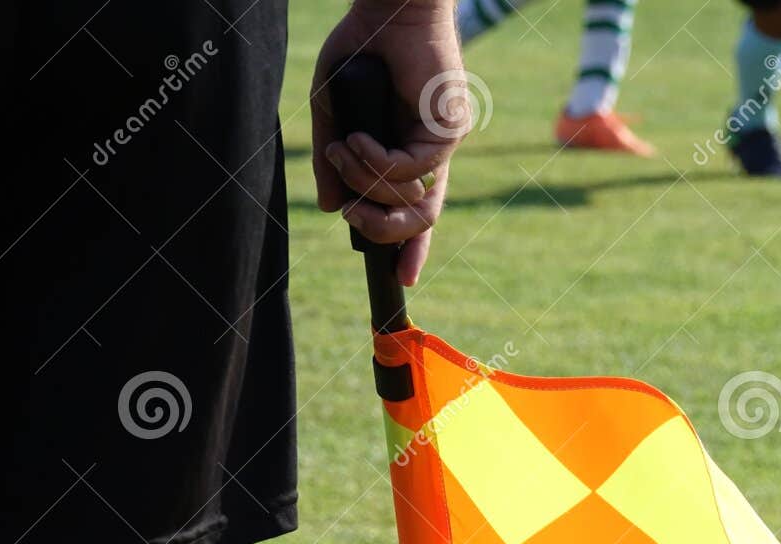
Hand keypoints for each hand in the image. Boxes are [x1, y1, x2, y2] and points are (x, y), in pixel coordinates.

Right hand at [310, 0, 465, 286]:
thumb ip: (335, 161)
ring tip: (341, 153)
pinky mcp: (448, 129)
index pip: (418, 213)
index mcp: (409, 154)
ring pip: (414, 200)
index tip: (399, 279)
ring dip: (368, 186)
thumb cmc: (362, 52)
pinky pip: (412, 170)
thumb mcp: (334, 113)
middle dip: (379, 228)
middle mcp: (431, 156)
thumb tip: (331, 208)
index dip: (411, 249)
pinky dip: (377, 162)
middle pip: (421, 220)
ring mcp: (443, 144)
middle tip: (349, 214)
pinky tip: (356, 139)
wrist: (386, 9)